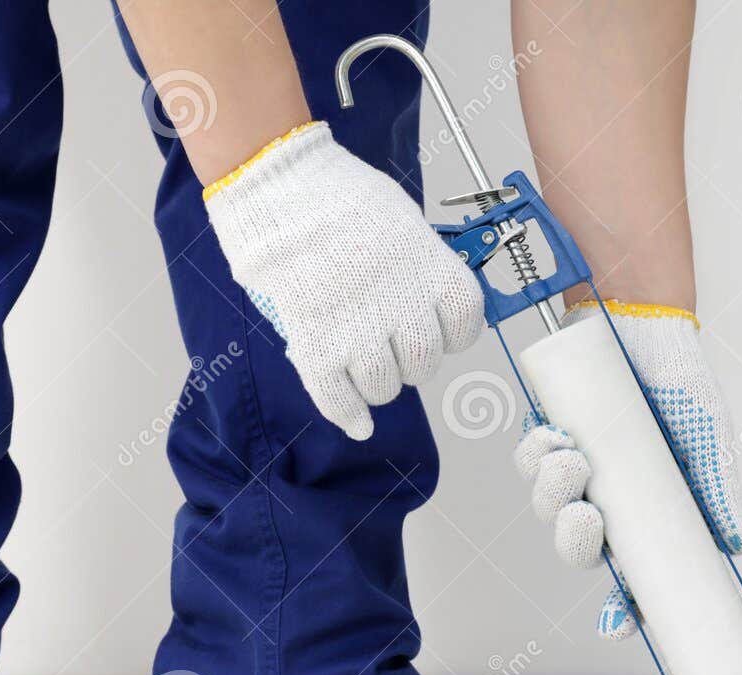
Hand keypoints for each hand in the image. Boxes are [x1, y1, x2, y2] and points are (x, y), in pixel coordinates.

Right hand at [203, 122, 483, 438]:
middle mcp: (401, 300)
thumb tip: (425, 299)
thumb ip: (416, 263)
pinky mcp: (317, 341)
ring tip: (364, 366)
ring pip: (385, 386)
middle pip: (424, 361)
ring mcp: (358, 325)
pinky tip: (357, 424)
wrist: (275, 183)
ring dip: (378, 385)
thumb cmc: (332, 193)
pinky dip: (348, 415)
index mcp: (428, 264)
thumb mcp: (397, 219)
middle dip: (411, 362)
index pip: (466, 321)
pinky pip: (339, 397)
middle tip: (392, 348)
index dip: (455, 334)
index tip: (442, 333)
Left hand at [514, 301, 741, 638]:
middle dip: (574, 539)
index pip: (632, 574)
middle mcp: (607, 496)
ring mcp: (575, 468)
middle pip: (578, 547)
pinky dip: (534, 455)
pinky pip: (528, 462)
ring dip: (551, 492)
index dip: (622, 607)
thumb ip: (720, 494)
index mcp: (645, 511)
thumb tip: (741, 545)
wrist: (642, 321)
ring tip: (573, 456)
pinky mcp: (548, 435)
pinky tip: (551, 436)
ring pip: (547, 506)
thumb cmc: (680, 382)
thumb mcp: (708, 441)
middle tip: (584, 512)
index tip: (615, 625)